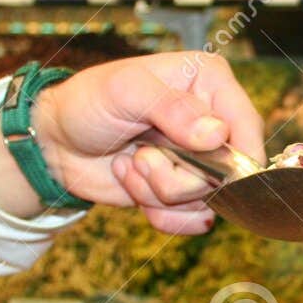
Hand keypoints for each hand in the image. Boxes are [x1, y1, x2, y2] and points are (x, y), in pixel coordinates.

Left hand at [0, 52, 265, 233]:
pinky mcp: (182, 191)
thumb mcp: (125, 91)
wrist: (55, 144)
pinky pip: (191, 220)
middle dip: (179, 174)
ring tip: (131, 164)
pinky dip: (159, 213)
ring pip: (205, 199)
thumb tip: (217, 135)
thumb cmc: (87, 103)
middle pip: (228, 170)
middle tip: (142, 155)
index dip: (234, 151)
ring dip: (159, 192)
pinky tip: (132, 185)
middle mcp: (210, 121)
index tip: (203, 160)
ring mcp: (197, 160)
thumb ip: (173, 109)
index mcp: (209, 82)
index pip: (247, 123)